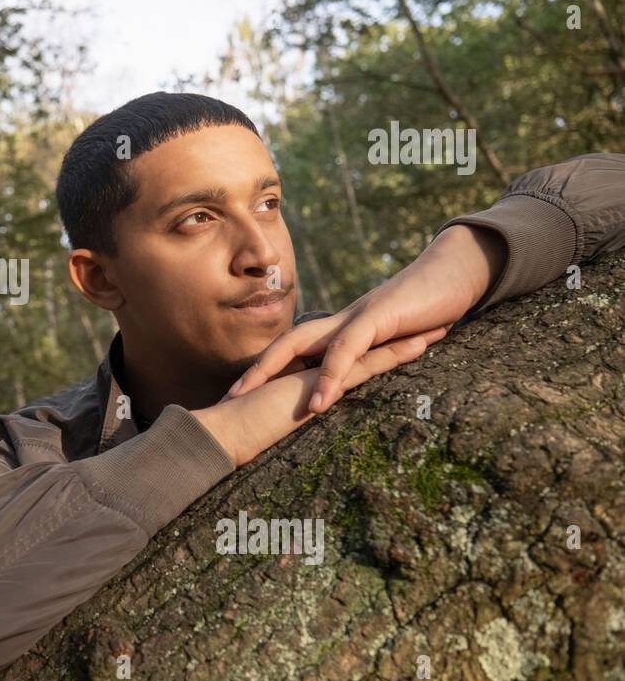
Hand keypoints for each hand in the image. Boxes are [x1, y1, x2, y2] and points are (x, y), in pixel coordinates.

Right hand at [195, 326, 446, 467]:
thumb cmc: (235, 436)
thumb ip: (284, 421)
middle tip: (424, 328)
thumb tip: (297, 432)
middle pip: (356, 350)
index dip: (365, 354)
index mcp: (298, 381)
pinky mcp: (320, 383)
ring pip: (367, 352)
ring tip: (438, 330)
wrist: (223, 433)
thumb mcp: (267, 428)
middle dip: (388, 339)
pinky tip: (420, 345)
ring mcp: (315, 373)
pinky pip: (363, 365)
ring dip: (402, 342)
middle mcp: (309, 370)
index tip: (392, 346)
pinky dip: (392, 354)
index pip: (338, 363)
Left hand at [223, 225, 504, 413]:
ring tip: (258, 407)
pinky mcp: (379, 319)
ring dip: (280, 377)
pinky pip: (347, 350)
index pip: (292, 350)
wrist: (454, 273)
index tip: (240, 397)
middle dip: (255, 372)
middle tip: (227, 401)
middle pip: (285, 345)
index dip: (265, 371)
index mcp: (339, 328)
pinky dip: (330, 376)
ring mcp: (356, 318)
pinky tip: (320, 403)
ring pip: (307, 347)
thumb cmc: (425, 310)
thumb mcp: (395, 339)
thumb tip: (356, 384)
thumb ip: (373, 357)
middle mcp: (339, 322)